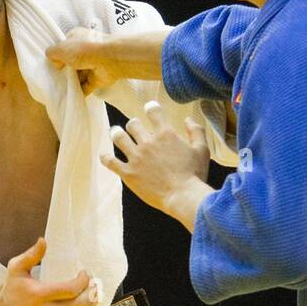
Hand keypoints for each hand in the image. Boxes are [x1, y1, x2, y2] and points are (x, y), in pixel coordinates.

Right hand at [0, 237, 99, 305]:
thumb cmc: (12, 288)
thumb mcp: (16, 268)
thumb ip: (31, 255)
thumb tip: (43, 240)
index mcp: (38, 295)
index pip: (70, 290)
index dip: (83, 281)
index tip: (84, 272)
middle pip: (80, 305)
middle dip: (92, 292)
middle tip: (94, 282)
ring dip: (92, 303)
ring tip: (93, 292)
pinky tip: (86, 302)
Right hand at [46, 27, 117, 95]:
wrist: (108, 59)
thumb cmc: (84, 49)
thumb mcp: (61, 48)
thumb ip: (53, 53)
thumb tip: (53, 61)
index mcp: (76, 38)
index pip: (65, 46)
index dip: (58, 55)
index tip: (51, 64)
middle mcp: (84, 50)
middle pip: (71, 62)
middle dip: (64, 70)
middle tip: (54, 79)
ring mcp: (91, 65)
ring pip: (78, 75)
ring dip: (70, 82)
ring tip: (59, 90)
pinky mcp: (97, 79)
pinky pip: (85, 87)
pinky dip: (79, 93)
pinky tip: (70, 97)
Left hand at [103, 101, 211, 219]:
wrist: (183, 197)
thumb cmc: (195, 175)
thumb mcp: (202, 150)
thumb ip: (196, 131)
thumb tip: (188, 119)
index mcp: (165, 133)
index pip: (153, 112)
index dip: (150, 108)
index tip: (149, 108)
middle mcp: (148, 142)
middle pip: (133, 124)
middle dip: (134, 125)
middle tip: (134, 129)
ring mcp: (136, 157)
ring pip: (119, 137)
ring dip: (116, 133)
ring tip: (116, 133)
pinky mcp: (128, 173)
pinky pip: (111, 162)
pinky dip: (105, 158)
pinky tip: (104, 156)